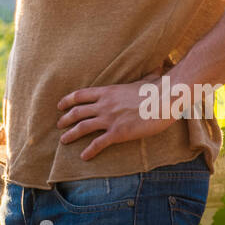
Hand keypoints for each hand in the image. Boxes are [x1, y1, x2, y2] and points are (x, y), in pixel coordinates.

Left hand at [56, 82, 172, 160]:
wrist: (165, 100)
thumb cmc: (159, 89)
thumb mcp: (147, 80)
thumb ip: (146, 76)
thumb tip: (159, 68)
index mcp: (108, 91)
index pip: (80, 95)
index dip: (67, 101)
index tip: (60, 106)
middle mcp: (104, 104)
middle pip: (77, 112)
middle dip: (65, 119)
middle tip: (59, 125)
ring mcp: (110, 119)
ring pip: (83, 127)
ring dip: (71, 134)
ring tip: (63, 140)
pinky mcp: (118, 133)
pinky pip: (98, 143)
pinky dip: (89, 151)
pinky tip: (84, 156)